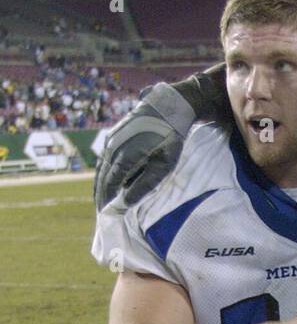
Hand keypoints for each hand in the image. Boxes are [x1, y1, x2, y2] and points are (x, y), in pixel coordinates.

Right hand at [94, 66, 228, 211]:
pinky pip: (104, 156)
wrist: (168, 107)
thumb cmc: (170, 139)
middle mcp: (112, 148)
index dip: (106, 201)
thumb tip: (125, 202)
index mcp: (123, 157)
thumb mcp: (163, 166)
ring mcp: (111, 139)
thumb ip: (144, 185)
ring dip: (99, 184)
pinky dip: (103, 171)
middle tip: (101, 212)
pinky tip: (106, 178)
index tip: (106, 215)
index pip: (109, 185)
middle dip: (100, 196)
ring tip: (100, 199)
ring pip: (101, 166)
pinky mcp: (114, 134)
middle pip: (102, 177)